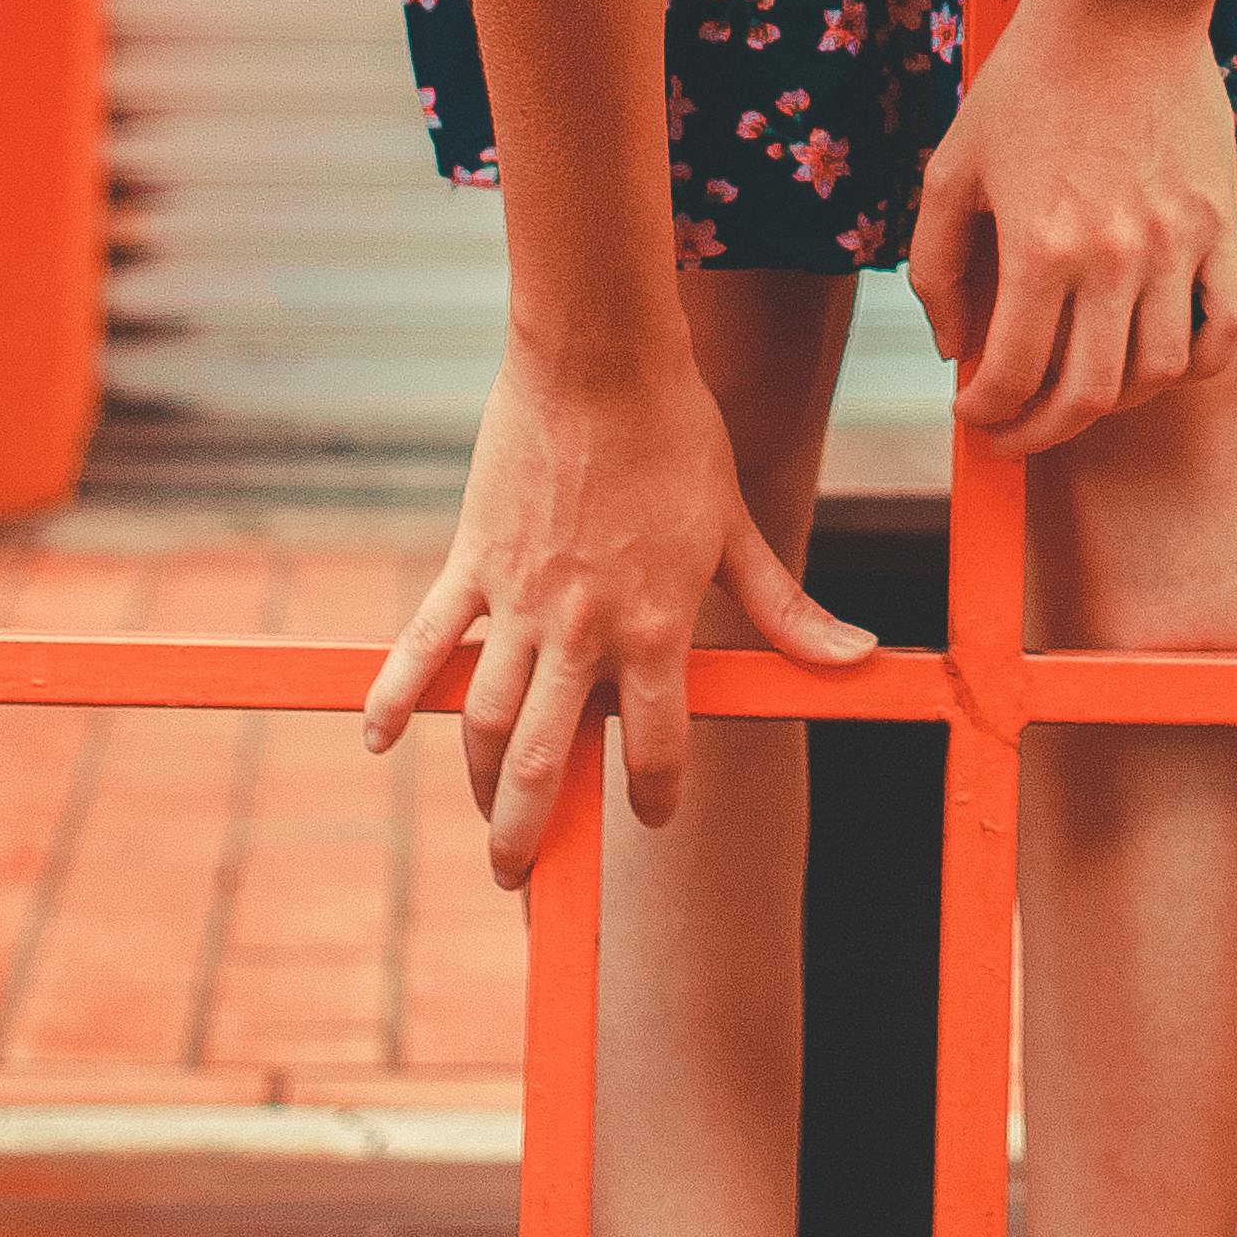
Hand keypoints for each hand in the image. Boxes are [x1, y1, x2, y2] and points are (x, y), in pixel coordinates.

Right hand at [363, 337, 872, 887]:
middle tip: (521, 879)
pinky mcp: (472, 563)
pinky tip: (378, 740)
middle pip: (546, 762)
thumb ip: (786, 608)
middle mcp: (583, 628)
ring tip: (484, 822)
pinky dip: (395, 696)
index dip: (652, 795)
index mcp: (655, 625)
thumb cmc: (680, 437)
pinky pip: (422, 644)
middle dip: (532, 832)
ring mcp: (519, 600)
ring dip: (477, 784)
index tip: (648, 816)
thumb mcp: (738, 529)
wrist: (600, 358)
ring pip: (484, 720)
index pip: (654, 747)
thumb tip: (858, 658)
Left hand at [908, 0, 1236, 455]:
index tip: (972, 408)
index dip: (986, 410)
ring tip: (1080, 390)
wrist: (1122, 5)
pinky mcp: (1222, 223)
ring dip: (1114, 402)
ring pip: (1157, 373)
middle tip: (1016, 430)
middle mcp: (1113, 257)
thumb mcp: (951, 167)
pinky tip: (1161, 361)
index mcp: (1038, 246)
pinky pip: (1229, 325)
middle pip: (1088, 395)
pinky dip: (1200, 362)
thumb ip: (937, 268)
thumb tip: (955, 348)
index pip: (1013, 375)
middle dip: (1040, 432)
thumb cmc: (1028, 81)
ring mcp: (1178, 244)